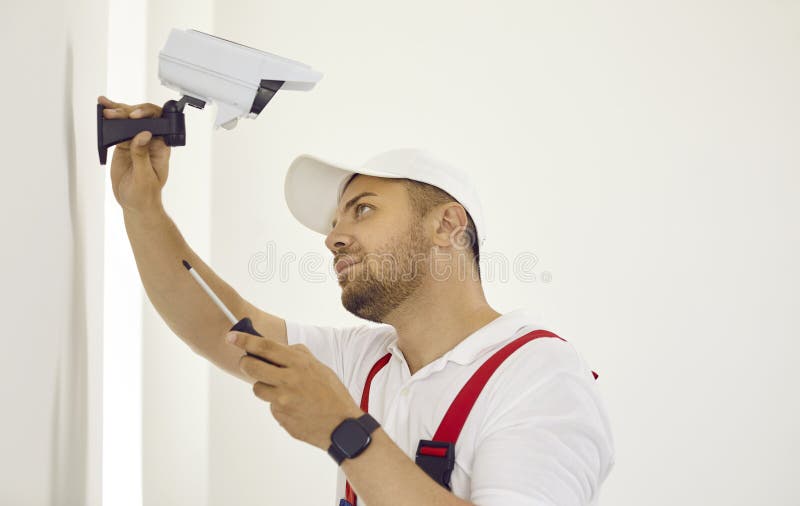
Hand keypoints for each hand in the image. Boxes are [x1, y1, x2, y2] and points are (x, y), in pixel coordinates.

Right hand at [98, 96, 170, 215]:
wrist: (134, 204)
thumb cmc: (145, 194)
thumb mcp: (144, 177)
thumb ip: (142, 155)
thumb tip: (144, 134)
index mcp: (161, 148)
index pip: (160, 123)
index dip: (148, 115)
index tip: (135, 116)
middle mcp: (150, 142)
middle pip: (142, 118)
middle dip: (128, 112)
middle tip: (114, 114)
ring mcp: (136, 142)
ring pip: (128, 121)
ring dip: (117, 112)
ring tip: (105, 106)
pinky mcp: (124, 146)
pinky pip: (117, 129)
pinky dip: (110, 121)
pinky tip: (104, 110)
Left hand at [227, 331, 362, 450]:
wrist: (341, 426)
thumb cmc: (333, 394)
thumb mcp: (320, 368)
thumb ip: (298, 356)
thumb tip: (278, 348)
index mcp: (299, 364)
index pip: (265, 347)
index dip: (245, 340)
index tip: (231, 336)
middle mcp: (288, 381)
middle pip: (251, 367)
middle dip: (246, 362)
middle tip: (248, 362)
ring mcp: (282, 400)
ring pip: (257, 388)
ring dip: (264, 386)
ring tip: (284, 390)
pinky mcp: (280, 417)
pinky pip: (270, 406)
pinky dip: (278, 404)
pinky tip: (294, 407)